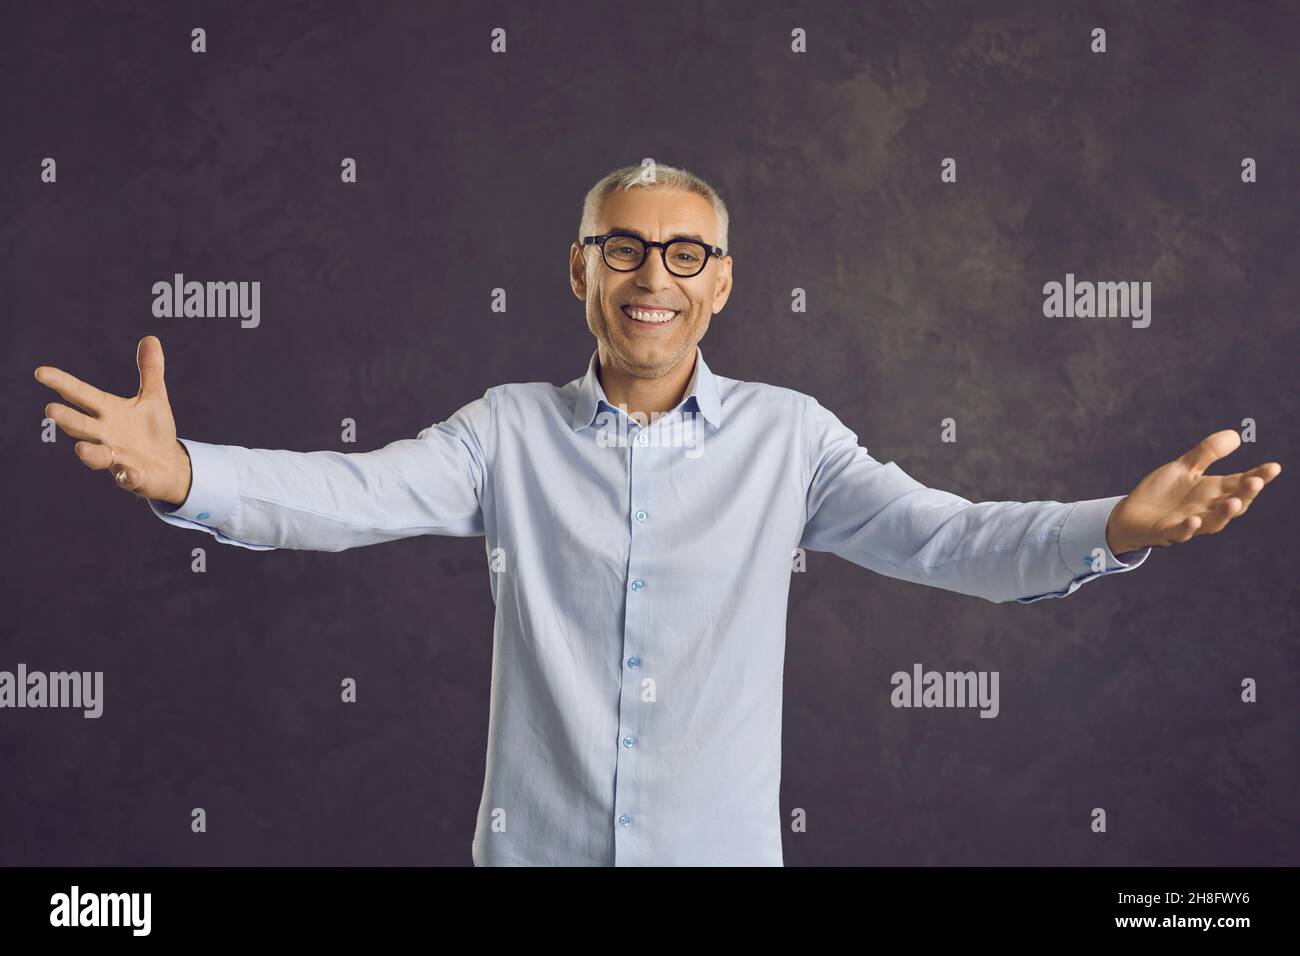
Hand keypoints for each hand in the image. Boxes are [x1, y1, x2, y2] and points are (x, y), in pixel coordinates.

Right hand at [35, 335, 192, 504]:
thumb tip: (151, 338)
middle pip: (82, 426)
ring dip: (89, 452)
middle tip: (50, 410)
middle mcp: (106, 435)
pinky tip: (130, 473)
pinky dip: (128, 477)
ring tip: (80, 448)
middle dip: (67, 419)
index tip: (41, 372)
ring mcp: (117, 458)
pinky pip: (127, 479)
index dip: (62, 384)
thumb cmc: (153, 430)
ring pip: (96, 456)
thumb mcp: (154, 398)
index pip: (82, 395)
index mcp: (108, 412)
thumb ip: (150, 372)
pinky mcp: (132, 477)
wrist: (167, 466)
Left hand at [1106, 430, 1281, 553]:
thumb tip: (1236, 434)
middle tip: (1256, 481)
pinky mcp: (1167, 533)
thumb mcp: (1184, 468)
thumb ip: (1207, 453)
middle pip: (1232, 503)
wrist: (1130, 514)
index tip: (1274, 467)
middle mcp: (1206, 509)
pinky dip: (1188, 528)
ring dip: (1224, 513)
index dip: (1258, 476)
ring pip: (1213, 522)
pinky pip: (1180, 533)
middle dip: (1245, 494)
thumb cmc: (1162, 492)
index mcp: (1212, 491)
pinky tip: (1194, 520)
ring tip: (1234, 501)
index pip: (1239, 483)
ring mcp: (1189, 523)